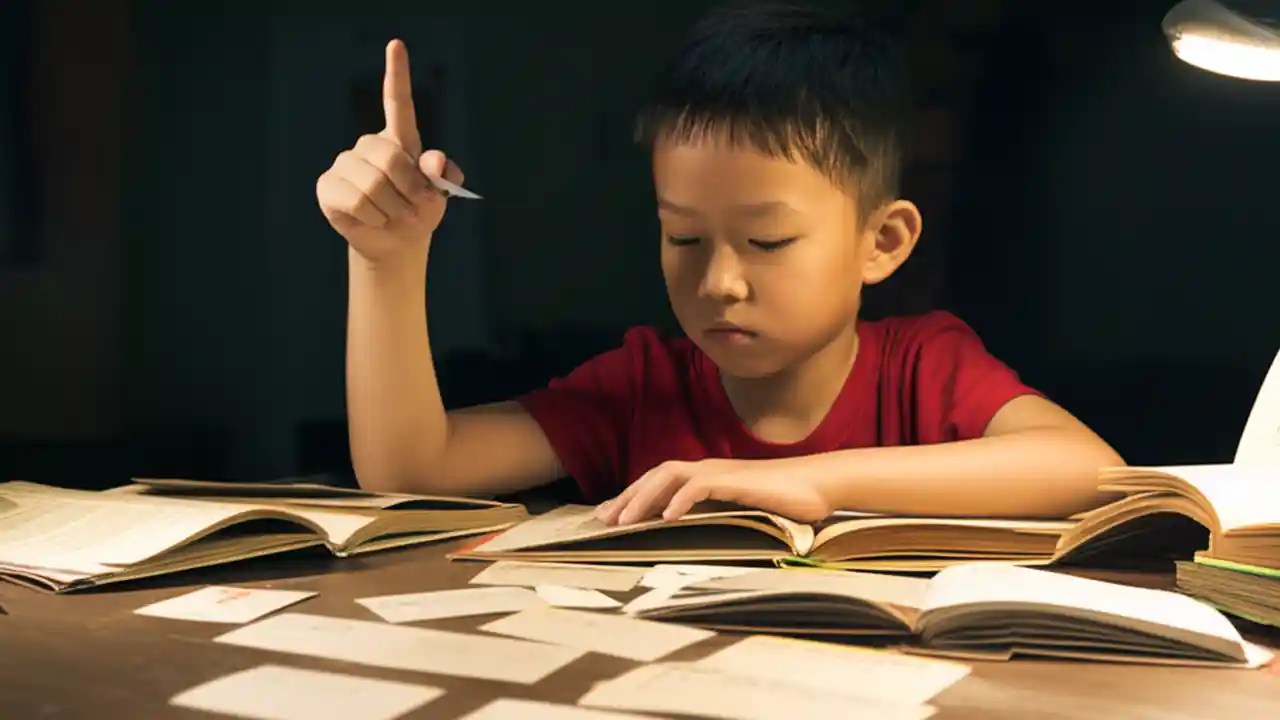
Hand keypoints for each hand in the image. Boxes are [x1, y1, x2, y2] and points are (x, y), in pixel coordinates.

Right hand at [316, 39, 465, 264]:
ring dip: (394, 210)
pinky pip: (357, 200)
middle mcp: (370, 145)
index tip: (396, 45)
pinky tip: (373, 219)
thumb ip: (444, 176)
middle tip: (416, 210)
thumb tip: (434, 159)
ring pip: (374, 184)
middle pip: (390, 159)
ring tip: (395, 216)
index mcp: (399, 140)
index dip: (397, 74)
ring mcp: (345, 163)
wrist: (396, 243)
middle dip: (410, 191)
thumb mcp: (441, 196)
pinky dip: (374, 217)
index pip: (398, 103)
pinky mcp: (328, 185)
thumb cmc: (419, 212)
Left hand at [593, 458, 833, 525]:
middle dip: (627, 497)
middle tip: (603, 521)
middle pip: (656, 475)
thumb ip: (715, 514)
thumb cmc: (784, 501)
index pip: (658, 480)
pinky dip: (682, 499)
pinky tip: (668, 517)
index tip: (607, 516)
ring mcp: (722, 472)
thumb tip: (689, 533)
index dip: (631, 495)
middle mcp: (708, 469)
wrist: (819, 486)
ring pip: (670, 476)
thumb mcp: (740, 510)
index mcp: (706, 476)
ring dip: (645, 497)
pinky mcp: (737, 481)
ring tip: (625, 521)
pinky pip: (702, 485)